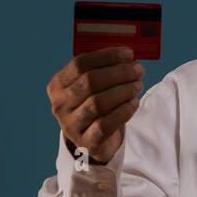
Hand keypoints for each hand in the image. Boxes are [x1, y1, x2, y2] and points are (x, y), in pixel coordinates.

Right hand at [47, 46, 143, 163]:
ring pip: (97, 103)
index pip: (80, 64)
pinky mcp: (86, 142)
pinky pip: (105, 125)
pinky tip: (134, 103)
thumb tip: (128, 58)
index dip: (106, 56)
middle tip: (138, 70)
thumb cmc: (94, 105)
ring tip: (138, 85)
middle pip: (90, 82)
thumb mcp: (91, 87)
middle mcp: (60, 105)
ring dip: (123, 91)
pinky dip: (123, 112)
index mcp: (58, 85)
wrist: (92, 140)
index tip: (129, 53)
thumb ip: (104, 70)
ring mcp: (71, 125)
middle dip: (119, 73)